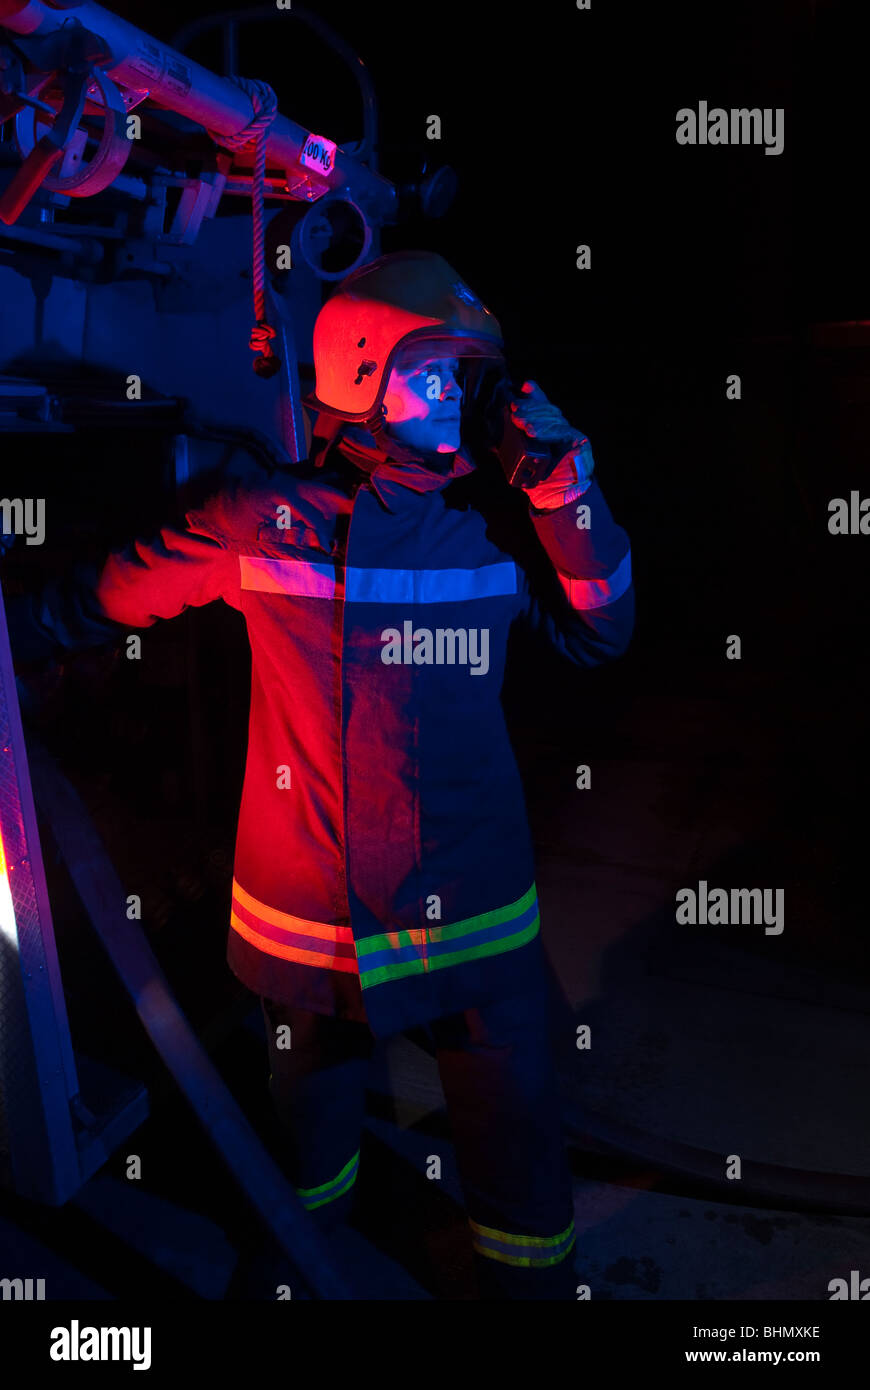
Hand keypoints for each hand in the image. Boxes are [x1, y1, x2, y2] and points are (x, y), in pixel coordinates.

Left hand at [511, 381, 594, 509]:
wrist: (557, 501)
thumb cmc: (539, 481)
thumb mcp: (520, 460)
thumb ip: (511, 446)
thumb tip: (492, 436)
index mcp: (547, 429)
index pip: (543, 405)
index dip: (535, 394)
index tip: (524, 386)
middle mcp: (560, 428)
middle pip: (548, 410)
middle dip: (530, 407)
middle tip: (514, 410)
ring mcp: (571, 434)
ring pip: (555, 419)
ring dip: (536, 418)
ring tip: (520, 421)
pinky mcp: (580, 443)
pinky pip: (563, 432)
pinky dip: (547, 431)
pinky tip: (534, 432)